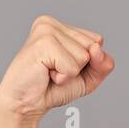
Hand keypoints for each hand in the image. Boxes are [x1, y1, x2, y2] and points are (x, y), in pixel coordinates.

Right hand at [0, 14, 114, 119]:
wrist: (25, 104)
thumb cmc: (52, 88)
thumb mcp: (88, 77)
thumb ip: (103, 64)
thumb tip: (96, 49)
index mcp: (60, 26)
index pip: (97, 41)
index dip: (88, 62)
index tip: (63, 67)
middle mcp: (51, 23)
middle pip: (93, 46)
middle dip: (79, 67)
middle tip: (54, 71)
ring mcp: (46, 30)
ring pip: (84, 56)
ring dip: (69, 73)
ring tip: (48, 72)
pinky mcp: (43, 43)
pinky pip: (72, 67)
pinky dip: (63, 78)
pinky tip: (45, 74)